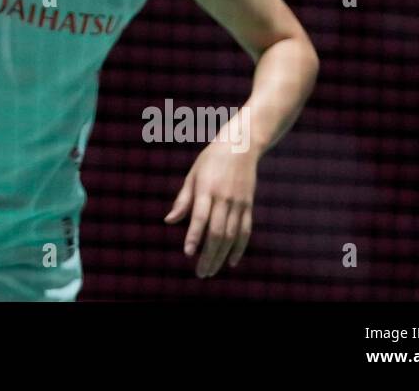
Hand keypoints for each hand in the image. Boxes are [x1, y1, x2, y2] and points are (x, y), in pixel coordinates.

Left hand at [164, 140, 257, 277]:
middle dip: (208, 255)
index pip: (200, 217)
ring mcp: (238, 203)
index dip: (194, 236)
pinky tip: (231, 262)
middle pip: (217, 232)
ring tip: (211, 271)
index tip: (188, 253)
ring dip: (221, 256)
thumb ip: (183, 200)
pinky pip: (245, 231)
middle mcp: (223, 198)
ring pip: (232, 236)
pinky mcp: (248, 205)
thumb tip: (169, 221)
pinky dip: (239, 248)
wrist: (241, 146)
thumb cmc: (210, 161)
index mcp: (206, 189)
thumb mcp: (192, 175)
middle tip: (201, 273)